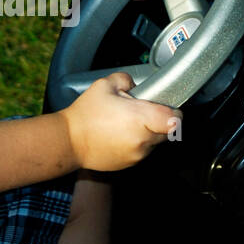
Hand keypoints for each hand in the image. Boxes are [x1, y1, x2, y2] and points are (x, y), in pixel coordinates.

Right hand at [62, 71, 181, 171]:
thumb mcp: (104, 85)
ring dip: (147, 134)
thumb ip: (126, 79)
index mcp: (141, 119)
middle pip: (167, 132)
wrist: (68, 141)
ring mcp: (137, 155)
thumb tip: (135, 85)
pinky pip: (141, 152)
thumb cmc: (85, 114)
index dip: (174, 112)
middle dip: (159, 122)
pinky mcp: (129, 164)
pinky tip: (118, 136)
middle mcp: (143, 140)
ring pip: (154, 143)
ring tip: (125, 125)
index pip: (175, 120)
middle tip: (140, 113)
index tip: (167, 108)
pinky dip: (135, 144)